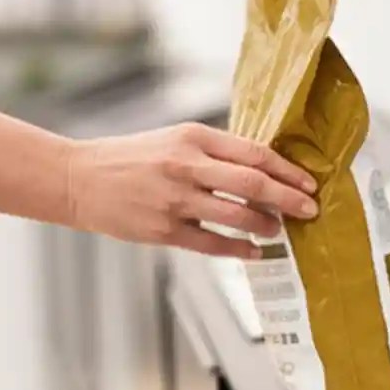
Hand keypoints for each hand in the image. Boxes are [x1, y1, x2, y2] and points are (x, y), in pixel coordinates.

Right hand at [65, 123, 317, 257]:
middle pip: (254, 183)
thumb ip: (213, 152)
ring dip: (266, 225)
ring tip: (278, 231)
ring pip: (237, 215)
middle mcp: (187, 165)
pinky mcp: (164, 230)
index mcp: (193, 137)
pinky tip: (253, 252)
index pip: (254, 152)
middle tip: (309, 209)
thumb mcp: (173, 140)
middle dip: (289, 198)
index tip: (308, 181)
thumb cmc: (130, 158)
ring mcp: (175, 199)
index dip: (287, 170)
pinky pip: (213, 243)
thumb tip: (261, 171)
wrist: (80, 179)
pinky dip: (238, 249)